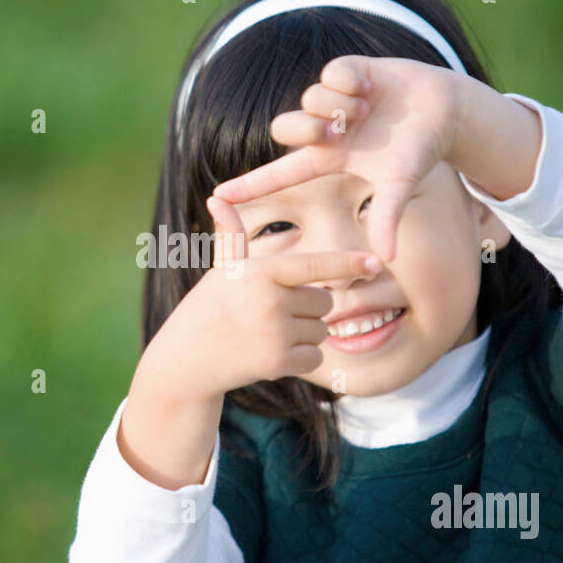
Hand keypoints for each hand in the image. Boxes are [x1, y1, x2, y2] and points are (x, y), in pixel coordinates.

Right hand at [137, 194, 382, 398]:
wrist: (186, 358)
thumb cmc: (208, 306)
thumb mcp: (223, 270)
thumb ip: (233, 236)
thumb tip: (217, 198)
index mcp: (262, 272)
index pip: (315, 265)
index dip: (348, 263)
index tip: (376, 262)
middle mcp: (271, 300)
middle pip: (325, 302)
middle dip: (308, 309)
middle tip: (274, 314)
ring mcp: (275, 333)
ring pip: (321, 331)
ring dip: (305, 335)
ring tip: (268, 334)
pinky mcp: (278, 363)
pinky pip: (315, 357)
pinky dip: (301, 358)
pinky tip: (272, 354)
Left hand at [209, 56, 464, 262]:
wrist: (444, 110)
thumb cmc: (420, 151)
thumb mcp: (399, 185)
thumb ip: (386, 218)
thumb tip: (386, 259)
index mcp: (327, 158)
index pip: (279, 174)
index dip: (249, 186)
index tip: (216, 199)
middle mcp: (324, 130)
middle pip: (284, 128)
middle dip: (307, 129)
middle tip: (339, 131)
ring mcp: (333, 100)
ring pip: (309, 98)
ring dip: (339, 105)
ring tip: (366, 109)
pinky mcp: (347, 71)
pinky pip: (330, 73)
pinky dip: (351, 81)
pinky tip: (371, 87)